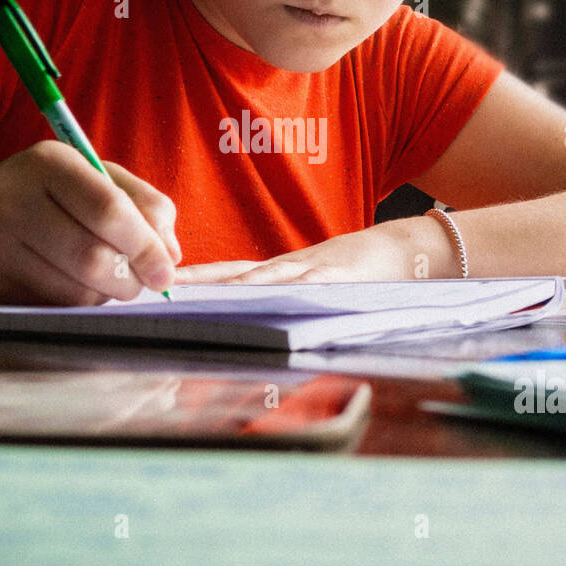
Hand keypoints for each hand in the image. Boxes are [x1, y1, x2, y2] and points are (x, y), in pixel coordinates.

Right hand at [0, 140, 180, 304]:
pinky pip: (54, 310)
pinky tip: (76, 288)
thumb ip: (139, 202)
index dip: (146, 245)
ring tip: (109, 281)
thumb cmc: (38, 194)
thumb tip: (171, 253)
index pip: (108, 209)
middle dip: (132, 279)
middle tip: (145, 283)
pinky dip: (79, 307)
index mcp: (46, 162)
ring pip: (75, 292)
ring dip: (107, 295)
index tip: (166, 270)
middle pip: (94, 258)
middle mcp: (12, 201)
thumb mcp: (86, 176)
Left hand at [174, 224, 412, 284]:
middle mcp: (287, 269)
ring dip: (230, 287)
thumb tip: (240, 315)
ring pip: (263, 278)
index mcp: (278, 274)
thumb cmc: (356, 270)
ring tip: (200, 294)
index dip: (195, 280)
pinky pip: (308, 283)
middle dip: (199, 283)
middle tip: (164, 289)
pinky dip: (286, 288)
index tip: (161, 286)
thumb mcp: (311, 283)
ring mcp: (311, 271)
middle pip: (234, 275)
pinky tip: (265, 294)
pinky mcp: (339, 276)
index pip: (225, 275)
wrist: (404, 250)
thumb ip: (280, 295)